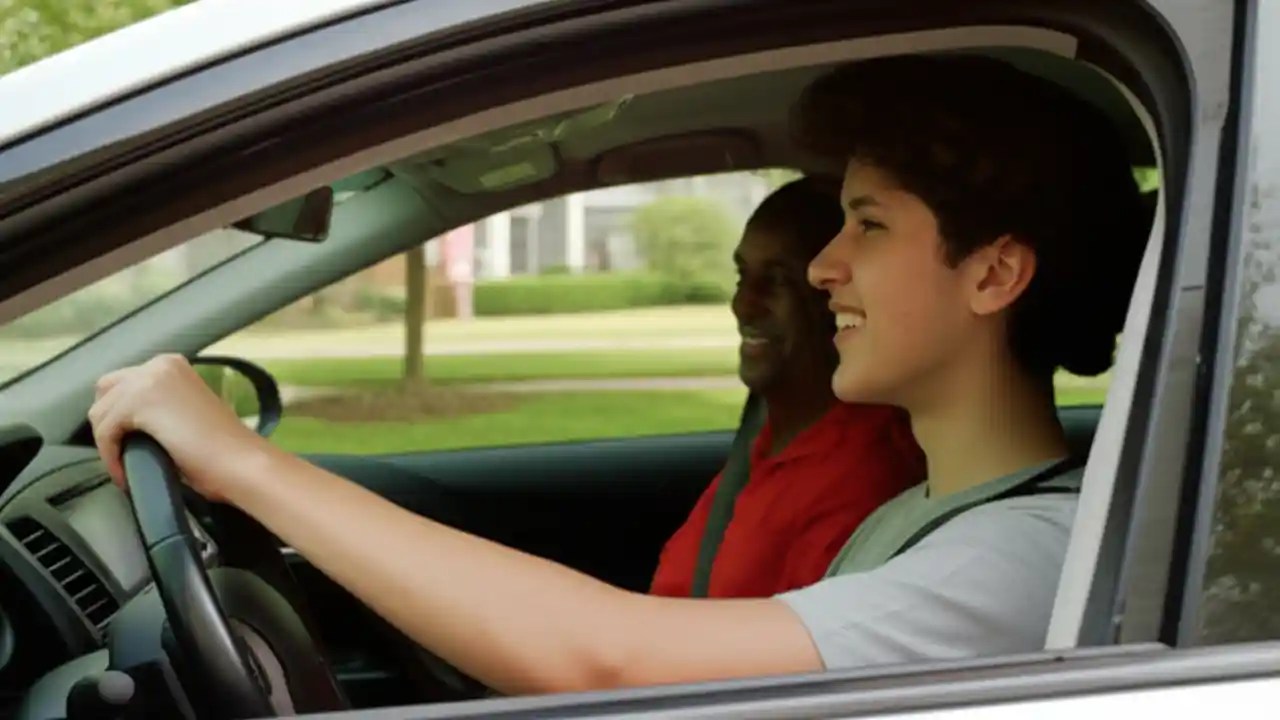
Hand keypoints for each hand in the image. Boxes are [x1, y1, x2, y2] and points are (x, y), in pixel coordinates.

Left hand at [88, 354, 263, 501]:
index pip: (122, 384)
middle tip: (124, 452)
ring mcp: (149, 379)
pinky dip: (110, 457)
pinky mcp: (140, 401)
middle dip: (109, 423)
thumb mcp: (182, 414)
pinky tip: (125, 475)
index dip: (120, 417)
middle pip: (105, 391)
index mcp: (171, 364)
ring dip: (109, 444)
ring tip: (126, 468)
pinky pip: (105, 432)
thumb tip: (125, 424)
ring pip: (100, 413)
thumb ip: (157, 407)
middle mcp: (158, 364)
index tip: (129, 445)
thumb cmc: (220, 450)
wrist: (239, 461)